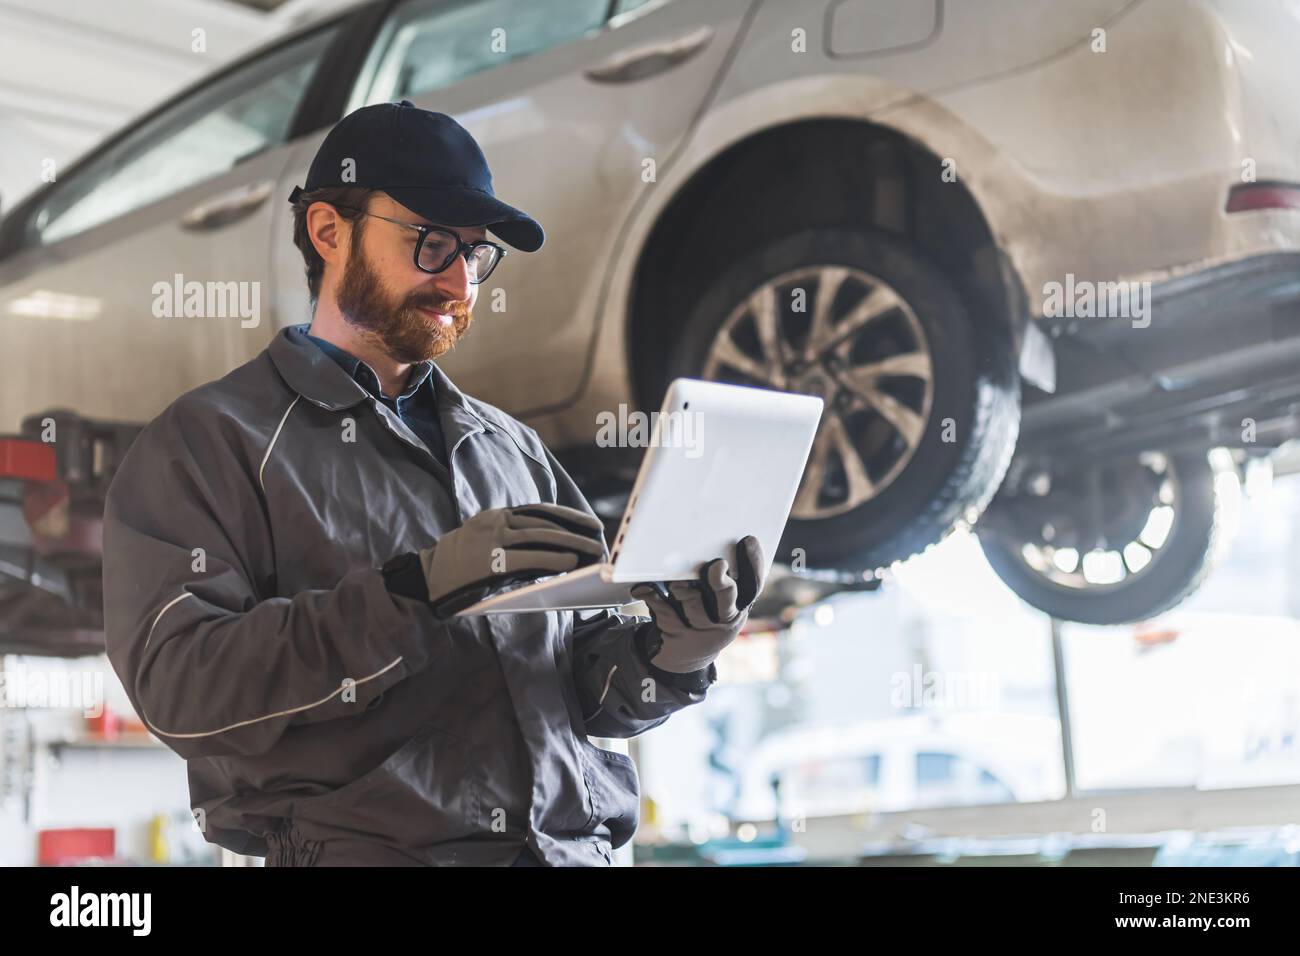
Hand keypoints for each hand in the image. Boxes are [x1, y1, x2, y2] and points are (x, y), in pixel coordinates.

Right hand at [419, 503, 606, 616]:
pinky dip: (552, 559)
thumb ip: (510, 537)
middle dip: (575, 529)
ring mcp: (491, 540)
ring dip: (570, 543)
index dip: (567, 515)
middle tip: (598, 537)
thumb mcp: (483, 539)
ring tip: (591, 551)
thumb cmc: (459, 566)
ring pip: (540, 536)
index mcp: (495, 515)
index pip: (539, 511)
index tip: (588, 522)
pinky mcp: (489, 561)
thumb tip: (553, 545)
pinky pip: (528, 558)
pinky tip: (570, 563)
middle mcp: (494, 522)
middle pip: (544, 522)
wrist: (425, 578)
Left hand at [629, 534, 765, 673]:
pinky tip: (642, 589)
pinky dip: (651, 596)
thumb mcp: (720, 606)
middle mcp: (726, 620)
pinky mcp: (678, 636)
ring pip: (691, 600)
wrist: (687, 658)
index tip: (748, 540)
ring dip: (680, 586)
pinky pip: (663, 610)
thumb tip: (704, 546)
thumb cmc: (705, 618)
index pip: (753, 583)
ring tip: (673, 580)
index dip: (754, 562)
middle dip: (720, 579)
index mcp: (740, 606)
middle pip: (726, 595)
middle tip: (716, 565)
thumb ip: (721, 581)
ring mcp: (702, 631)